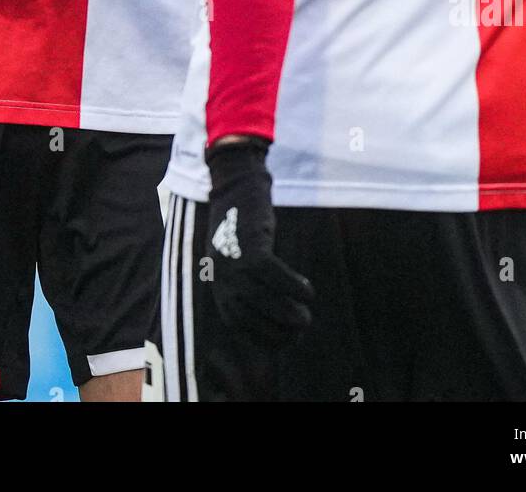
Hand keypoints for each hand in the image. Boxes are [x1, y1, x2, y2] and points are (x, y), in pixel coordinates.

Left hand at [206, 139, 313, 343]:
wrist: (236, 184)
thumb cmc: (241, 224)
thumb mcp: (236, 256)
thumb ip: (246, 282)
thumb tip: (275, 315)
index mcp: (217, 282)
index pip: (237, 323)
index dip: (262, 337)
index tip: (285, 342)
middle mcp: (222, 276)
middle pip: (250, 315)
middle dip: (277, 330)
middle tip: (301, 330)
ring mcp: (234, 261)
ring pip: (263, 299)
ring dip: (288, 312)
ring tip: (307, 317)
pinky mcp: (251, 245)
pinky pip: (274, 274)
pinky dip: (292, 285)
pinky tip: (307, 290)